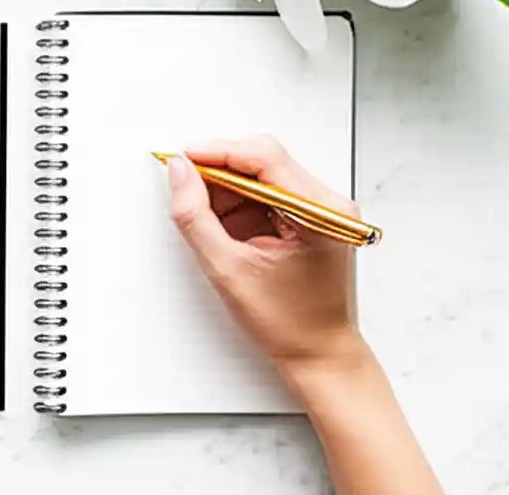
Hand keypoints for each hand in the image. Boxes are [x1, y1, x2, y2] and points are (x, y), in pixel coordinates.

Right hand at [165, 135, 364, 377]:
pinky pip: (269, 194)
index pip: (264, 157)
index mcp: (319, 212)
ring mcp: (322, 210)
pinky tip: (227, 229)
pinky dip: (241, 204)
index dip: (217, 152)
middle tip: (185, 186)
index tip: (183, 159)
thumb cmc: (289, 323)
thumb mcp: (228, 269)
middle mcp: (328, 203)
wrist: (319, 356)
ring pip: (263, 176)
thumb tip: (180, 173)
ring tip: (208, 221)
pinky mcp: (311, 218)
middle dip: (219, 170)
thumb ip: (196, 216)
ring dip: (228, 190)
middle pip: (264, 160)